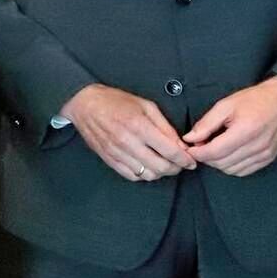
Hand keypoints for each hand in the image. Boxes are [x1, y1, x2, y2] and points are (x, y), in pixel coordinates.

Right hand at [60, 83, 196, 181]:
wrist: (85, 104)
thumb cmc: (116, 101)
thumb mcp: (146, 105)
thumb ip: (165, 126)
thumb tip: (181, 145)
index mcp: (139, 126)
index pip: (170, 151)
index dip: (185, 159)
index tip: (191, 161)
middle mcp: (128, 142)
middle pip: (161, 167)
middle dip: (176, 168)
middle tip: (180, 163)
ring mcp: (117, 153)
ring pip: (148, 174)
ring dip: (160, 172)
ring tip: (163, 163)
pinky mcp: (109, 159)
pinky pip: (132, 176)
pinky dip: (144, 174)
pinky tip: (147, 165)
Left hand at [183, 76, 276, 176]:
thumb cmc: (254, 100)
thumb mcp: (225, 105)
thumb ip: (206, 124)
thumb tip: (190, 138)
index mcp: (245, 131)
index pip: (214, 152)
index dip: (197, 153)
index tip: (189, 147)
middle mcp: (256, 147)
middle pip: (221, 163)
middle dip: (206, 157)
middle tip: (200, 145)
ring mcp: (264, 155)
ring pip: (231, 170)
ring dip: (218, 163)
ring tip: (213, 148)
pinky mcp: (268, 159)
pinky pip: (243, 171)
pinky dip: (231, 166)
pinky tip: (227, 154)